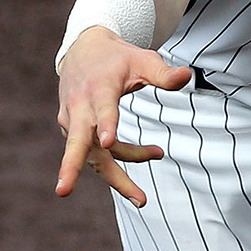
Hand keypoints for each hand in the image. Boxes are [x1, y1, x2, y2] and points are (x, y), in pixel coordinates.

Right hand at [55, 26, 191, 206]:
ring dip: (116, 177)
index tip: (108, 142)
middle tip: (63, 192)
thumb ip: (163, 73)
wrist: (82, 51)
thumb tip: (188, 76)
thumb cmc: (118, 58)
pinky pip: (96, 153)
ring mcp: (73, 121)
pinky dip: (120, 160)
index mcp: (99, 87)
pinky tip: (151, 153)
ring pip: (91, 156)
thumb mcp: (143, 59)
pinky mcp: (73, 131)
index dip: (106, 125)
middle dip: (70, 167)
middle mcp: (80, 107)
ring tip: (142, 199)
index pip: (103, 109)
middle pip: (77, 141)